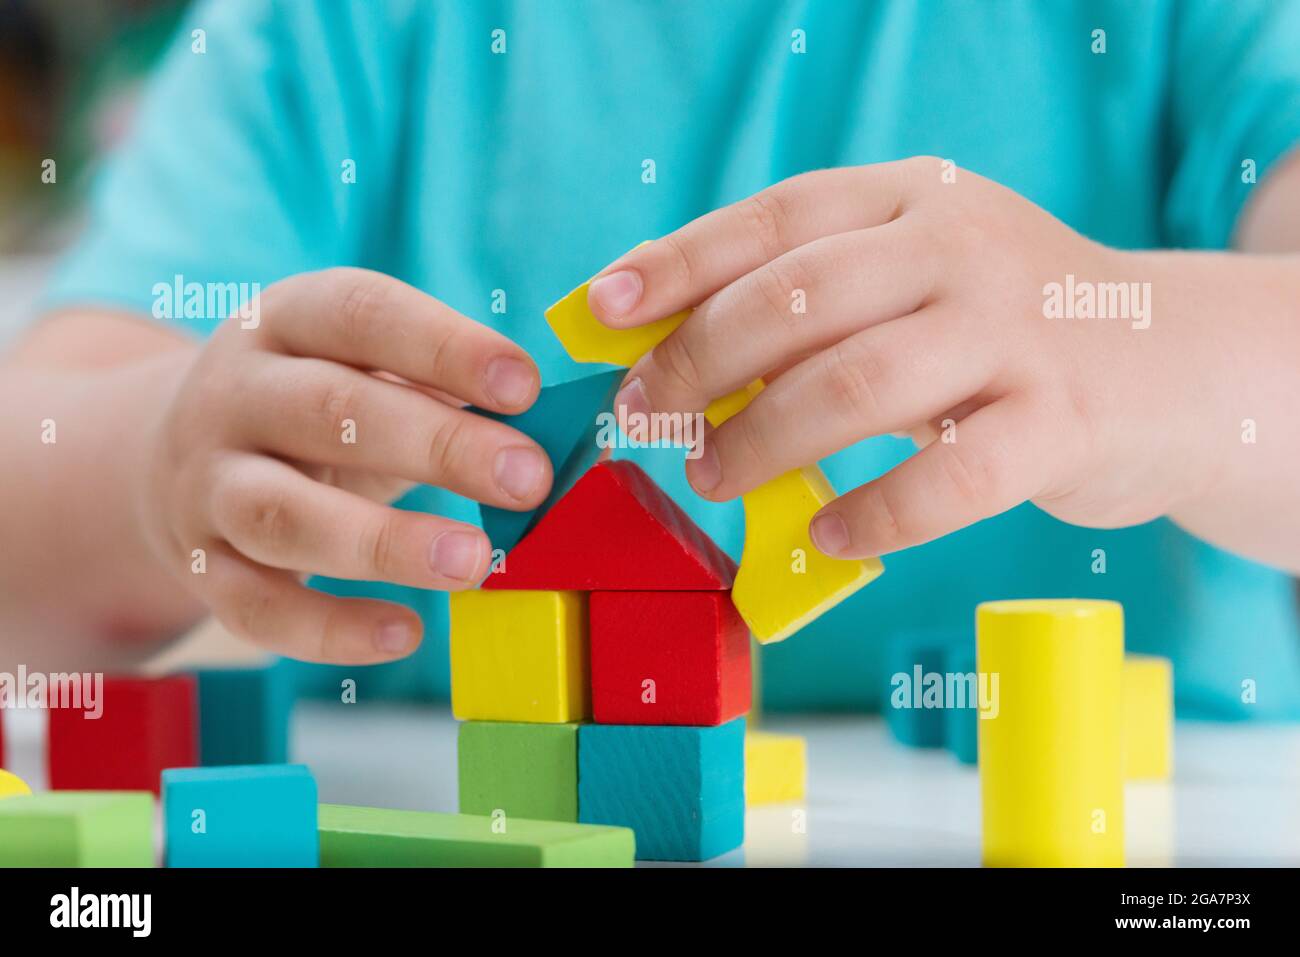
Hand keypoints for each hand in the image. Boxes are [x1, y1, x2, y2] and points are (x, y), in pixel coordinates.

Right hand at [134, 268, 547, 662]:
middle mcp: (234, 394)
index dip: (444, 346)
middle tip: (527, 479)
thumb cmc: (319, 409)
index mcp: (285, 321)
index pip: (361, 314)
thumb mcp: (365, 369)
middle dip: (437, 445)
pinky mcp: (199, 565)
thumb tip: (571, 438)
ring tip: (473, 563)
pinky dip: (331, 628)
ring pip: (284, 514)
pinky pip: (257, 607)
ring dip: (384, 542)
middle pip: (331, 411)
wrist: (176, 455)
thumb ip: (450, 389)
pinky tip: (407, 631)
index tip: (524, 386)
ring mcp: (206, 483)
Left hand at [588, 158, 1227, 559]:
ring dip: (763, 440)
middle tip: (648, 418)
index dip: (678, 263)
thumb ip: (814, 305)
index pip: (774, 217)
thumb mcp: (914, 281)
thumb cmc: (999, 331)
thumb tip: (673, 358)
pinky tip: (829, 535)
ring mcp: (1016, 331)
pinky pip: (947, 478)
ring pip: (856, 385)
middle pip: (798, 299)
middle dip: (700, 363)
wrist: (1168, 364)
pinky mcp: (1061, 421)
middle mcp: (961, 248)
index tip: (603, 310)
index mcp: (912, 199)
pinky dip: (874, 515)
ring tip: (714, 477)